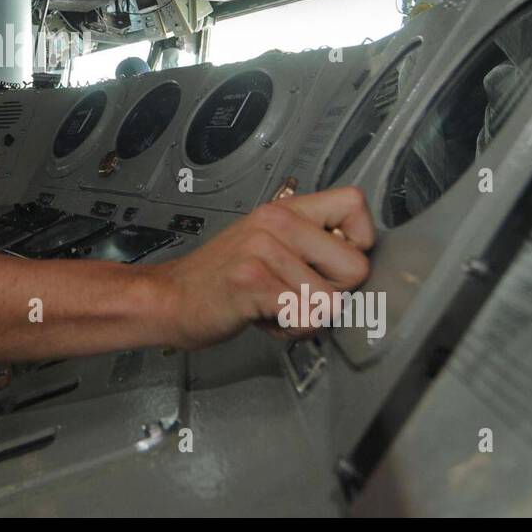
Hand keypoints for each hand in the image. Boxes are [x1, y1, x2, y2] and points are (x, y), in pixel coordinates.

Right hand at [161, 185, 375, 349]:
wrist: (170, 298)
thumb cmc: (221, 277)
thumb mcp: (268, 243)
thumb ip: (310, 242)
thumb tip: (361, 258)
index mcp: (285, 209)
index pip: (355, 203)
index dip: (358, 242)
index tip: (333, 262)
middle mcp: (275, 222)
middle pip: (356, 266)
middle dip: (334, 294)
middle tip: (299, 293)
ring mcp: (263, 249)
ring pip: (331, 302)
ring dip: (306, 318)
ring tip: (275, 305)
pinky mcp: (253, 281)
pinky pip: (305, 317)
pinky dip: (289, 328)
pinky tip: (265, 316)